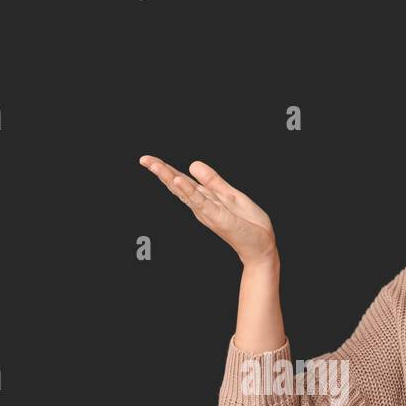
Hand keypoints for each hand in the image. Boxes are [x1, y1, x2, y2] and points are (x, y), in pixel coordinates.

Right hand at [138, 155, 278, 266]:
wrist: (262, 245)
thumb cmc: (247, 223)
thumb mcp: (229, 195)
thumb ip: (212, 181)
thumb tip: (192, 164)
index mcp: (204, 199)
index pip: (181, 181)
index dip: (165, 169)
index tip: (148, 159)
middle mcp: (202, 207)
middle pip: (178, 186)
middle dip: (160, 172)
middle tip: (143, 159)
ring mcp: (209, 212)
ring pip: (186, 193)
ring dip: (170, 178)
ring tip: (155, 166)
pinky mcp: (219, 217)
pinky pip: (202, 202)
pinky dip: (190, 192)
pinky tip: (179, 181)